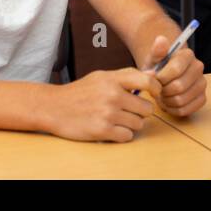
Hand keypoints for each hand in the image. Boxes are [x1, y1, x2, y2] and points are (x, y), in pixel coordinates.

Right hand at [41, 68, 157, 142]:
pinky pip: (127, 136)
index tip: (155, 93)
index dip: (156, 88)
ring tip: (117, 120)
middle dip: (140, 111)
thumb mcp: (101, 76)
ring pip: (138, 124)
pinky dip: (122, 135)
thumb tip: (153, 74)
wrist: (54, 107)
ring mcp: (108, 114)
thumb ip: (126, 75)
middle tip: (129, 110)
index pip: (147, 81)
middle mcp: (112, 95)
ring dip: (131, 124)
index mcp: (112, 79)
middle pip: (146, 108)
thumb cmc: (80, 92)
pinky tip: (111, 129)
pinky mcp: (103, 131)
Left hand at [145, 34, 205, 117]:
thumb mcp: (153, 58)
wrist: (165, 77)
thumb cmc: (158, 67)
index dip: (161, 77)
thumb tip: (160, 40)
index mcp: (187, 54)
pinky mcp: (202, 98)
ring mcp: (202, 84)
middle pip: (178, 86)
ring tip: (162, 95)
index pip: (175, 69)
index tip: (155, 78)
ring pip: (181, 100)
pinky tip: (168, 102)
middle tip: (157, 89)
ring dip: (166, 101)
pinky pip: (185, 110)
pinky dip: (173, 109)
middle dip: (163, 90)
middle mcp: (198, 68)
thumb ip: (156, 51)